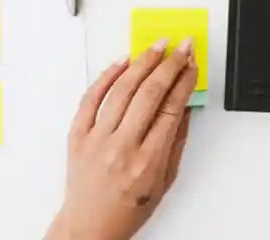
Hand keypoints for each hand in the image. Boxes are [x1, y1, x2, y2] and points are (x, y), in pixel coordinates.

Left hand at [46, 39, 196, 239]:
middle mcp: (121, 148)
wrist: (89, 226)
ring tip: (156, 47)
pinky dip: (106, 76)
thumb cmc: (127, 209)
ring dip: (142, 62)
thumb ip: (176, 142)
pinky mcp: (77, 135)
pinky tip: (122, 62)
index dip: (184, 81)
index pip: (171, 108)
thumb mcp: (165, 181)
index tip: (191, 64)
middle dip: (169, 65)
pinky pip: (91, 97)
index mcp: (147, 161)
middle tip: (180, 48)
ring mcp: (97, 139)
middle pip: (149, 93)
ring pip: (121, 89)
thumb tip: (185, 106)